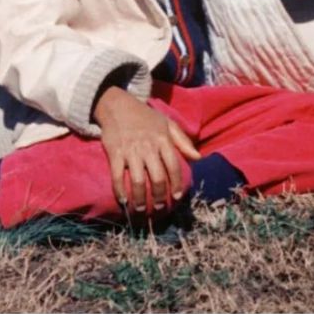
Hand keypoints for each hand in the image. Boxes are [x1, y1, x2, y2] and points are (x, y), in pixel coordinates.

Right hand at [92, 85, 200, 214]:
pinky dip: (119, 190)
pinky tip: (123, 200)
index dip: (176, 184)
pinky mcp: (114, 153)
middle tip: (160, 206)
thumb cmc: (144, 116)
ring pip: (138, 181)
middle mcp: (147, 147)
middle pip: (157, 178)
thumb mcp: (167, 123)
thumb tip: (198, 158)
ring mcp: (130, 151)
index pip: (174, 167)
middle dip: (160, 196)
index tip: (176, 196)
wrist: (117, 105)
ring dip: (141, 198)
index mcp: (162, 140)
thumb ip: (183, 141)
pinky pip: (117, 176)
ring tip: (142, 208)